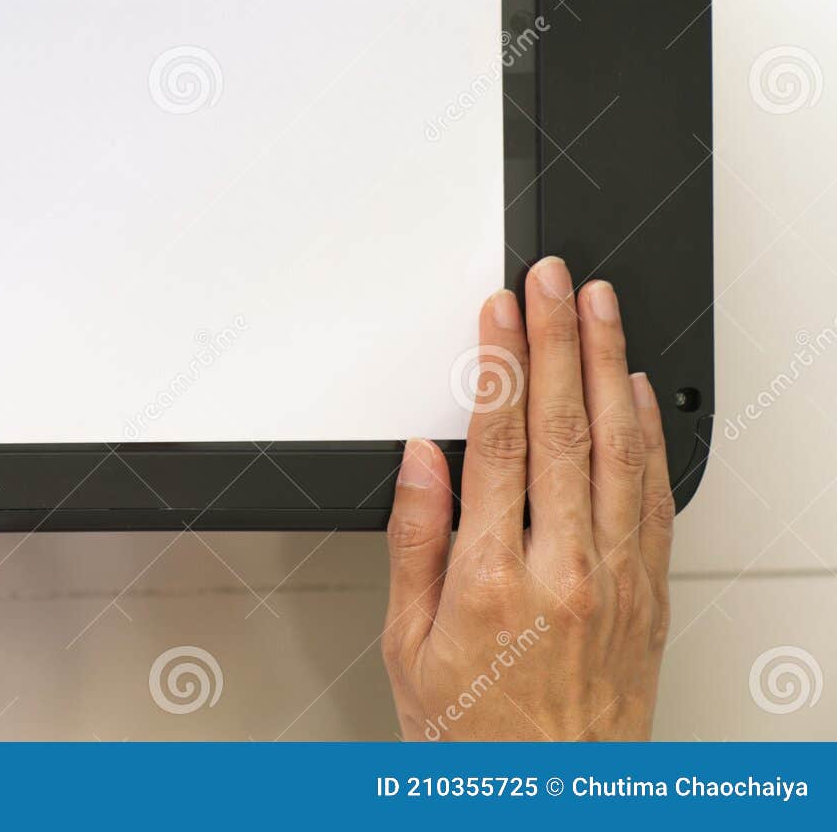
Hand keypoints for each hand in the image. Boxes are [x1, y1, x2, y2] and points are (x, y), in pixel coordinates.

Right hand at [381, 257, 673, 740]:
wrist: (544, 801)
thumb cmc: (472, 733)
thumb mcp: (405, 644)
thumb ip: (413, 542)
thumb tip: (422, 461)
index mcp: (490, 579)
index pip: (499, 440)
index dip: (502, 362)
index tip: (500, 310)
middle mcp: (563, 572)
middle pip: (563, 427)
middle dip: (557, 338)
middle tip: (553, 279)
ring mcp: (616, 581)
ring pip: (617, 448)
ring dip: (609, 366)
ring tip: (600, 307)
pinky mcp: (649, 595)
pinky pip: (653, 497)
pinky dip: (647, 435)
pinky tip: (637, 392)